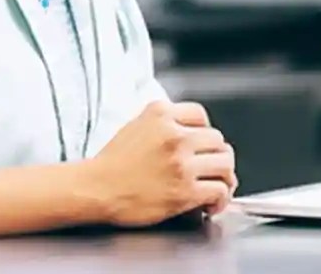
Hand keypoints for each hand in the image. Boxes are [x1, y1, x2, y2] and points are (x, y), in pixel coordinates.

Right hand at [86, 101, 237, 227]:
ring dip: (225, 177)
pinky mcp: (184, 191)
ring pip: (225, 164)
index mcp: (161, 115)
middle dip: (217, 156)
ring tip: (218, 186)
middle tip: (212, 169)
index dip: (203, 132)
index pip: (200, 115)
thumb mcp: (135, 125)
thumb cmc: (112, 163)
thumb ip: (163, 122)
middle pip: (217, 140)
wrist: (95, 189)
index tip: (201, 146)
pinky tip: (212, 204)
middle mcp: (174, 136)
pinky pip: (219, 190)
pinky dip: (221, 199)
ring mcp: (181, 164)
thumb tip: (192, 134)